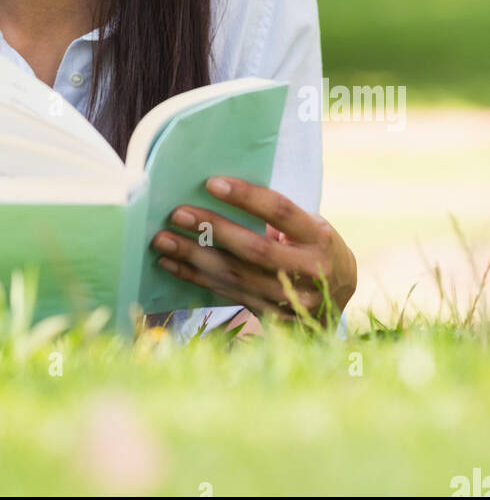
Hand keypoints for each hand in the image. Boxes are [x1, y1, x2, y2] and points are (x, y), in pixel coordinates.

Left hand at [151, 176, 356, 327]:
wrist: (337, 299)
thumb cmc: (314, 247)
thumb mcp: (310, 226)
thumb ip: (276, 216)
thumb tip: (219, 193)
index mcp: (319, 238)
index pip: (281, 212)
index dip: (246, 197)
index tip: (212, 183)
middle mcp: (308, 271)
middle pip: (254, 249)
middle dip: (212, 230)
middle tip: (177, 213)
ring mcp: (290, 300)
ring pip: (235, 276)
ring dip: (194, 257)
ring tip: (162, 239)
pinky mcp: (271, 317)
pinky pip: (227, 294)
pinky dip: (195, 277)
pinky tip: (170, 263)